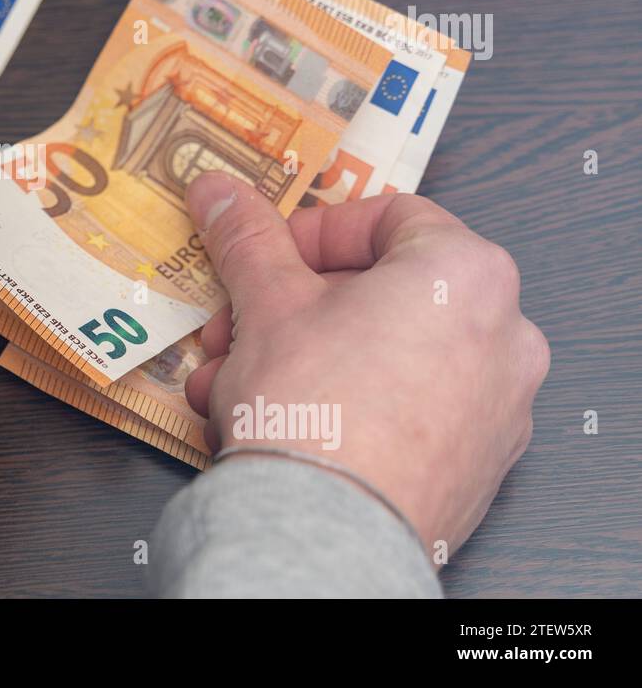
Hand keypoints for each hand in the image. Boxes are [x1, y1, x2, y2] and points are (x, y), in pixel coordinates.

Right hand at [183, 170, 548, 556]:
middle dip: (290, 308)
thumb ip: (246, 236)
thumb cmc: (314, 409)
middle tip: (236, 326)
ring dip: (302, 359)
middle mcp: (503, 335)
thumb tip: (220, 190)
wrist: (327, 533)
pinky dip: (344, 404)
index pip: (387, 217)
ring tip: (236, 385)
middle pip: (379, 292)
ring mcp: (496, 406)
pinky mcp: (476, 464)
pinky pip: (403, 410)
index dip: (310, 233)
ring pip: (383, 355)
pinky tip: (278, 425)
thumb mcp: (265, 301)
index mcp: (467, 273)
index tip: (264, 257)